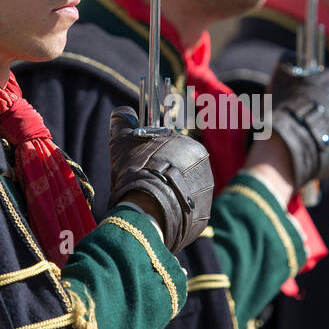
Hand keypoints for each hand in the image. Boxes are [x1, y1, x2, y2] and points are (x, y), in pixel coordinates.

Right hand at [108, 106, 212, 254]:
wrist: (147, 208)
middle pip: (179, 173)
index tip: (141, 167)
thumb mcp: (123, 141)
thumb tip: (123, 111)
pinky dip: (175, 214)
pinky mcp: (203, 217)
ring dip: (170, 196)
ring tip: (151, 203)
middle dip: (163, 177)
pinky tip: (159, 215)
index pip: (172, 151)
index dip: (153, 159)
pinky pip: (187, 213)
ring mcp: (206, 195)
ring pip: (184, 193)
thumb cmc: (136, 170)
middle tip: (145, 185)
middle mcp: (205, 170)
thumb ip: (123, 123)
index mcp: (193, 148)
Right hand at [267, 54, 328, 186]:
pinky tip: (309, 142)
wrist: (290, 143)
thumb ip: (289, 62)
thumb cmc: (285, 106)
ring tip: (305, 129)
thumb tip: (290, 57)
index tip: (303, 92)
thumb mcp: (282, 75)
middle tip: (303, 111)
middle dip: (323, 104)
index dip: (316, 84)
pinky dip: (326, 140)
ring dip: (325, 122)